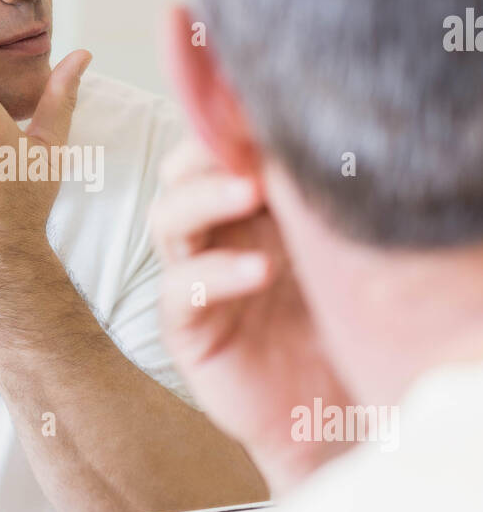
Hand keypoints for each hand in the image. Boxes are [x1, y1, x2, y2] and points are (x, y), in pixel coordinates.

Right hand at [150, 136, 356, 493]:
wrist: (333, 415)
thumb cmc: (343, 327)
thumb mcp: (337, 249)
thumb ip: (316, 198)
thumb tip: (324, 131)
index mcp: (252, 204)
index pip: (222, 144)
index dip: (231, 118)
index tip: (258, 96)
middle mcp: (219, 232)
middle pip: (183, 168)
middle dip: (209, 147)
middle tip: (250, 141)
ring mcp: (196, 276)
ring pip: (168, 217)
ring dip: (203, 196)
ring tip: (248, 189)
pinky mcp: (186, 327)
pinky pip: (180, 290)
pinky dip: (214, 274)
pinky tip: (258, 270)